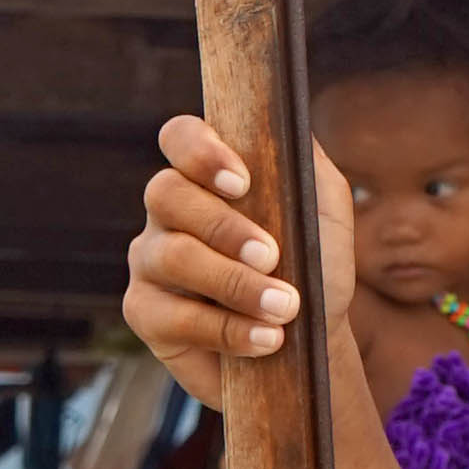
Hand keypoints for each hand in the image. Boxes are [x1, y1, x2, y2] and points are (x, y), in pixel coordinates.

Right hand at [122, 115, 354, 409]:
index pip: (180, 137)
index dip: (201, 152)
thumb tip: (287, 123)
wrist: (312, 345)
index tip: (242, 183)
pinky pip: (171, 316)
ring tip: (284, 306)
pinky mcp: (145, 314)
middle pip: (166, 193)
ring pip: (172, 256)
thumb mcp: (323, 211)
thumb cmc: (314, 269)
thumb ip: (306, 163)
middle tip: (272, 255)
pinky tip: (266, 338)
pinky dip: (225, 329)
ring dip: (233, 283)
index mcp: (206, 177)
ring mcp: (150, 261)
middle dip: (223, 226)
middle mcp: (169, 212)